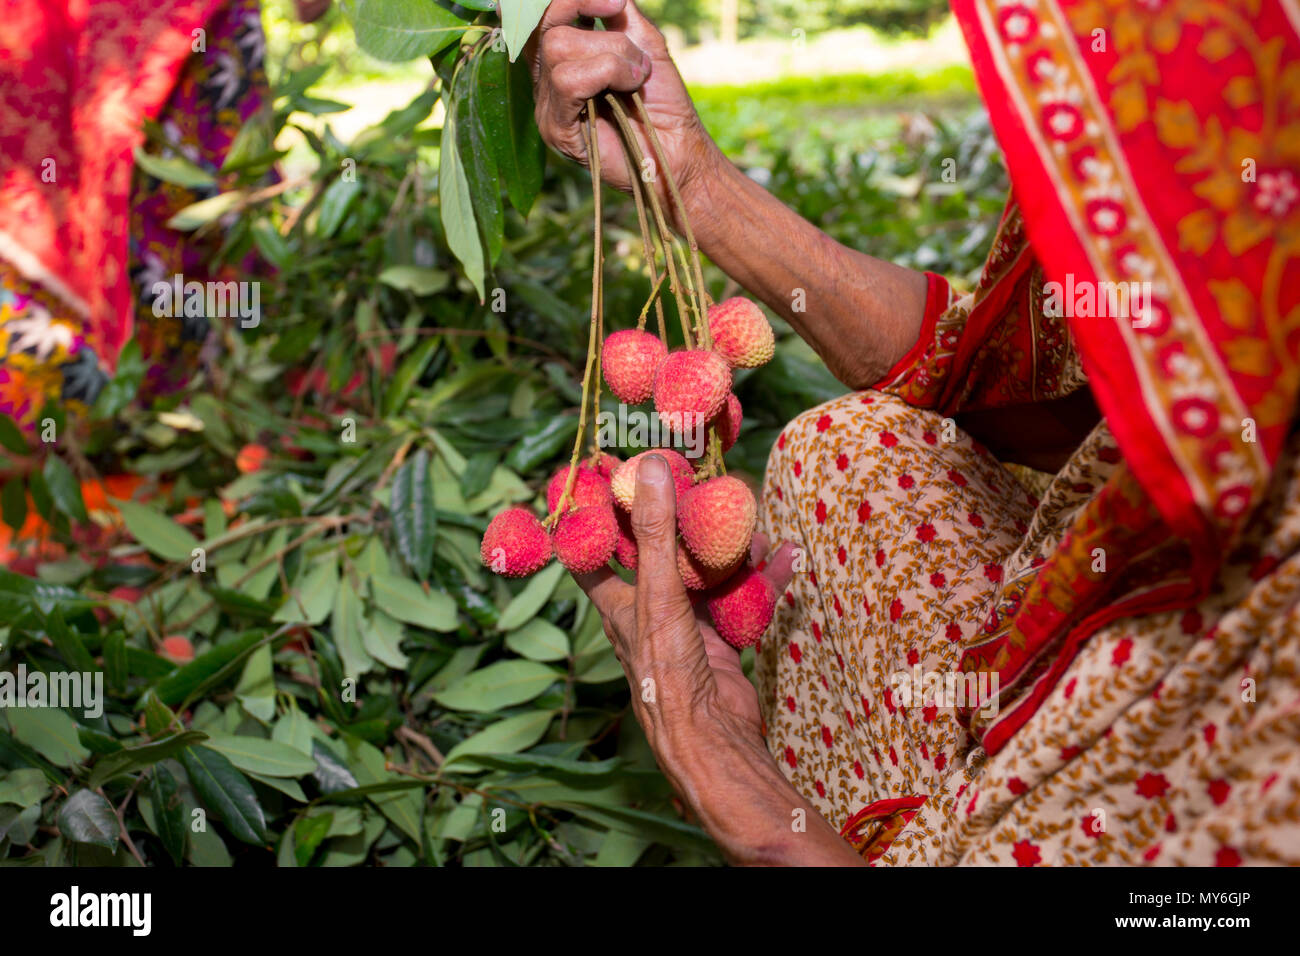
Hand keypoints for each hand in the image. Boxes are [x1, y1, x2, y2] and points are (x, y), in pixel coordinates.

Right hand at [524, 0, 721, 227]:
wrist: (679, 150)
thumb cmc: (663, 102)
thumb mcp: (643, 42)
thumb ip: (618, 12)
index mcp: (563, 56)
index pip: (547, 13)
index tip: (616, 4)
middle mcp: (547, 80)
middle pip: (551, 28)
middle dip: (605, 35)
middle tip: (639, 60)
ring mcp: (548, 106)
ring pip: (559, 50)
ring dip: (612, 57)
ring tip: (637, 80)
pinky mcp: (556, 130)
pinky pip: (567, 82)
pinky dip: (605, 74)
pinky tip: (628, 89)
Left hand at [572, 455, 792, 766]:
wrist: (711, 735)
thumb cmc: (666, 668)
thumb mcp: (657, 590)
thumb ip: (654, 530)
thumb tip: (649, 465)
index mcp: (617, 600)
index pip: (591, 549)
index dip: (592, 513)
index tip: (605, 473)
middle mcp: (648, 608)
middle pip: (659, 551)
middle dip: (680, 518)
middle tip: (699, 483)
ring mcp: (686, 623)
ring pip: (706, 572)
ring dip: (729, 548)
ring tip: (751, 526)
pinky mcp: (721, 637)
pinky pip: (741, 598)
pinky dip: (762, 579)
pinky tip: (785, 557)